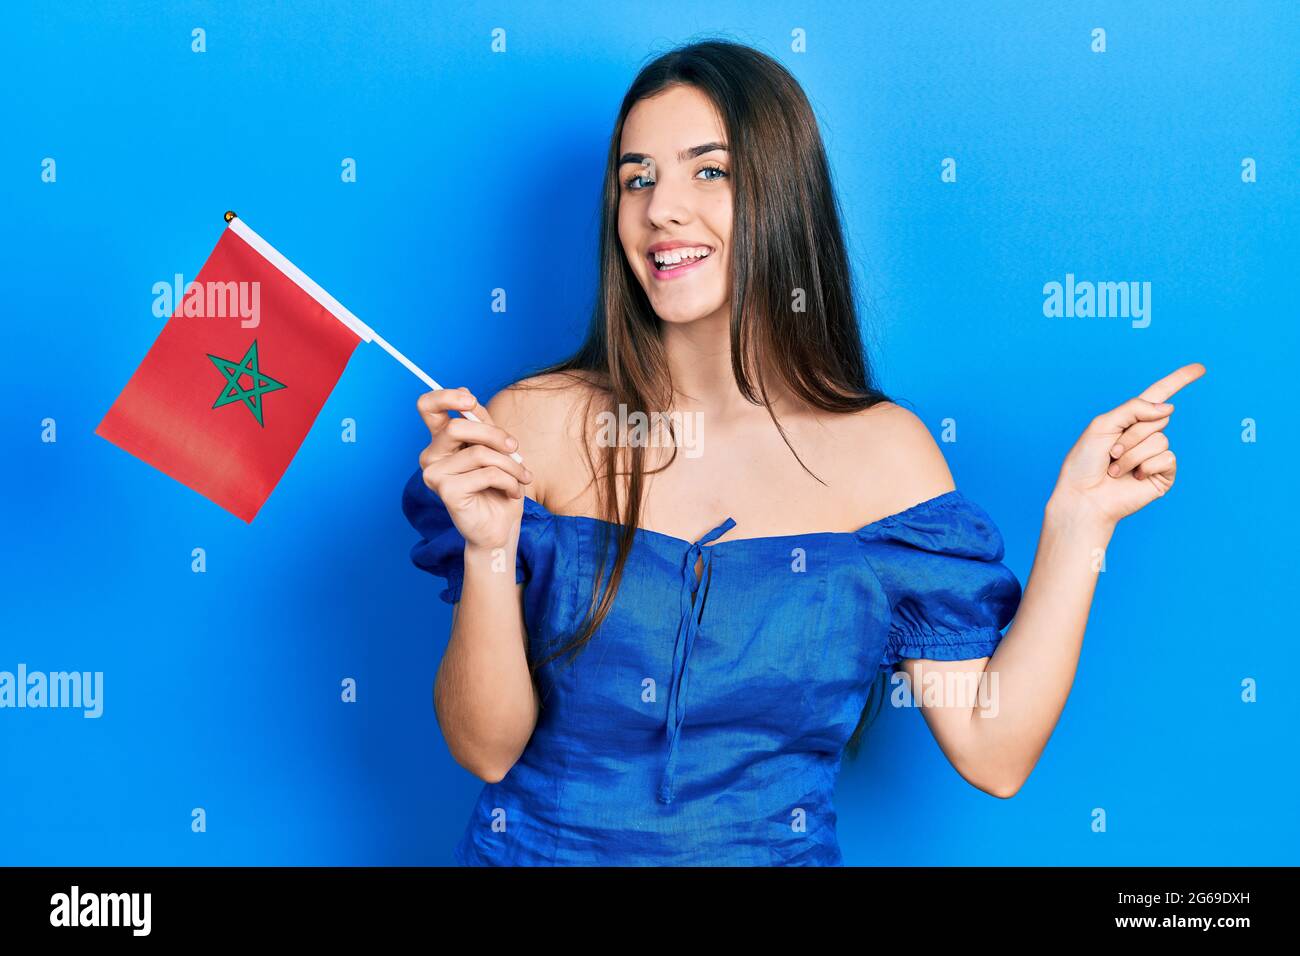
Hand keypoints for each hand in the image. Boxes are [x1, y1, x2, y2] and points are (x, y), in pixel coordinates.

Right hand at [417, 387, 532, 549]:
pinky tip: (513, 492)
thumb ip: (482, 422)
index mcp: (441, 441)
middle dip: (495, 434)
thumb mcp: (496, 447)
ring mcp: (435, 475)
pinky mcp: (447, 492)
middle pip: (457, 426)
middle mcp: (431, 456)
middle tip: (515, 448)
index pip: (428, 407)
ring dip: (510, 464)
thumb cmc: (499, 486)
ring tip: (522, 477)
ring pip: (479, 452)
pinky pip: (487, 474)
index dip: (446, 397)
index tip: (470, 401)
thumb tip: (467, 393)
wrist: (501, 527)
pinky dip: (509, 481)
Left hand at [1051, 363, 1205, 526]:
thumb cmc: (1085, 462)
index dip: (1179, 380)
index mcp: (1130, 420)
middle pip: (1157, 418)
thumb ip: (1134, 409)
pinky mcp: (1163, 474)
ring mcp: (1155, 455)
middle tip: (1111, 451)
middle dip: (1130, 434)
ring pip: (1160, 439)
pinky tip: (1132, 477)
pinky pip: (1167, 457)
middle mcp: (1145, 435)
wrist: (1083, 496)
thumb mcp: (1103, 425)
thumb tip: (1169, 408)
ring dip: (1133, 454)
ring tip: (1115, 467)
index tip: (1200, 368)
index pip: (1159, 395)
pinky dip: (1145, 466)